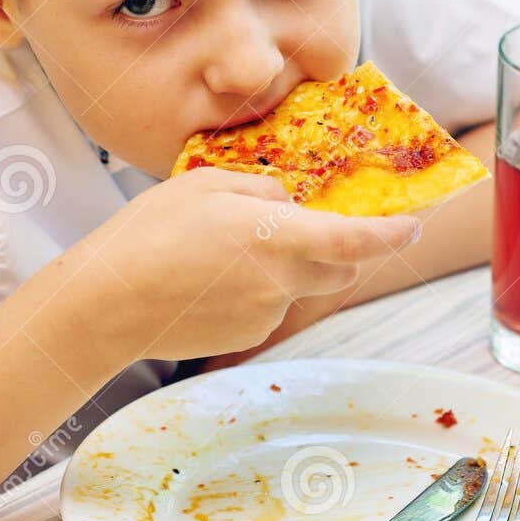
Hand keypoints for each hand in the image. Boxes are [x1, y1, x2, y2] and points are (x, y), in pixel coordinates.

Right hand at [66, 166, 420, 362]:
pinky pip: (270, 306)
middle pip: (340, 268)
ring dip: (292, 266)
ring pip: (301, 286)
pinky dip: (260, 289)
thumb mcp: (205, 184)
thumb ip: (260, 188)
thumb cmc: (148, 235)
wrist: (106, 304)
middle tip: (318, 224)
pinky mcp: (245, 337)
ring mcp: (264, 314)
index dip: (392, 233)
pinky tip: (214, 276)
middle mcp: (281, 281)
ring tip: (235, 247)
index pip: (356, 240)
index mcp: (277, 237)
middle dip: (344, 248)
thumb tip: (286, 200)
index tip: (412, 224)